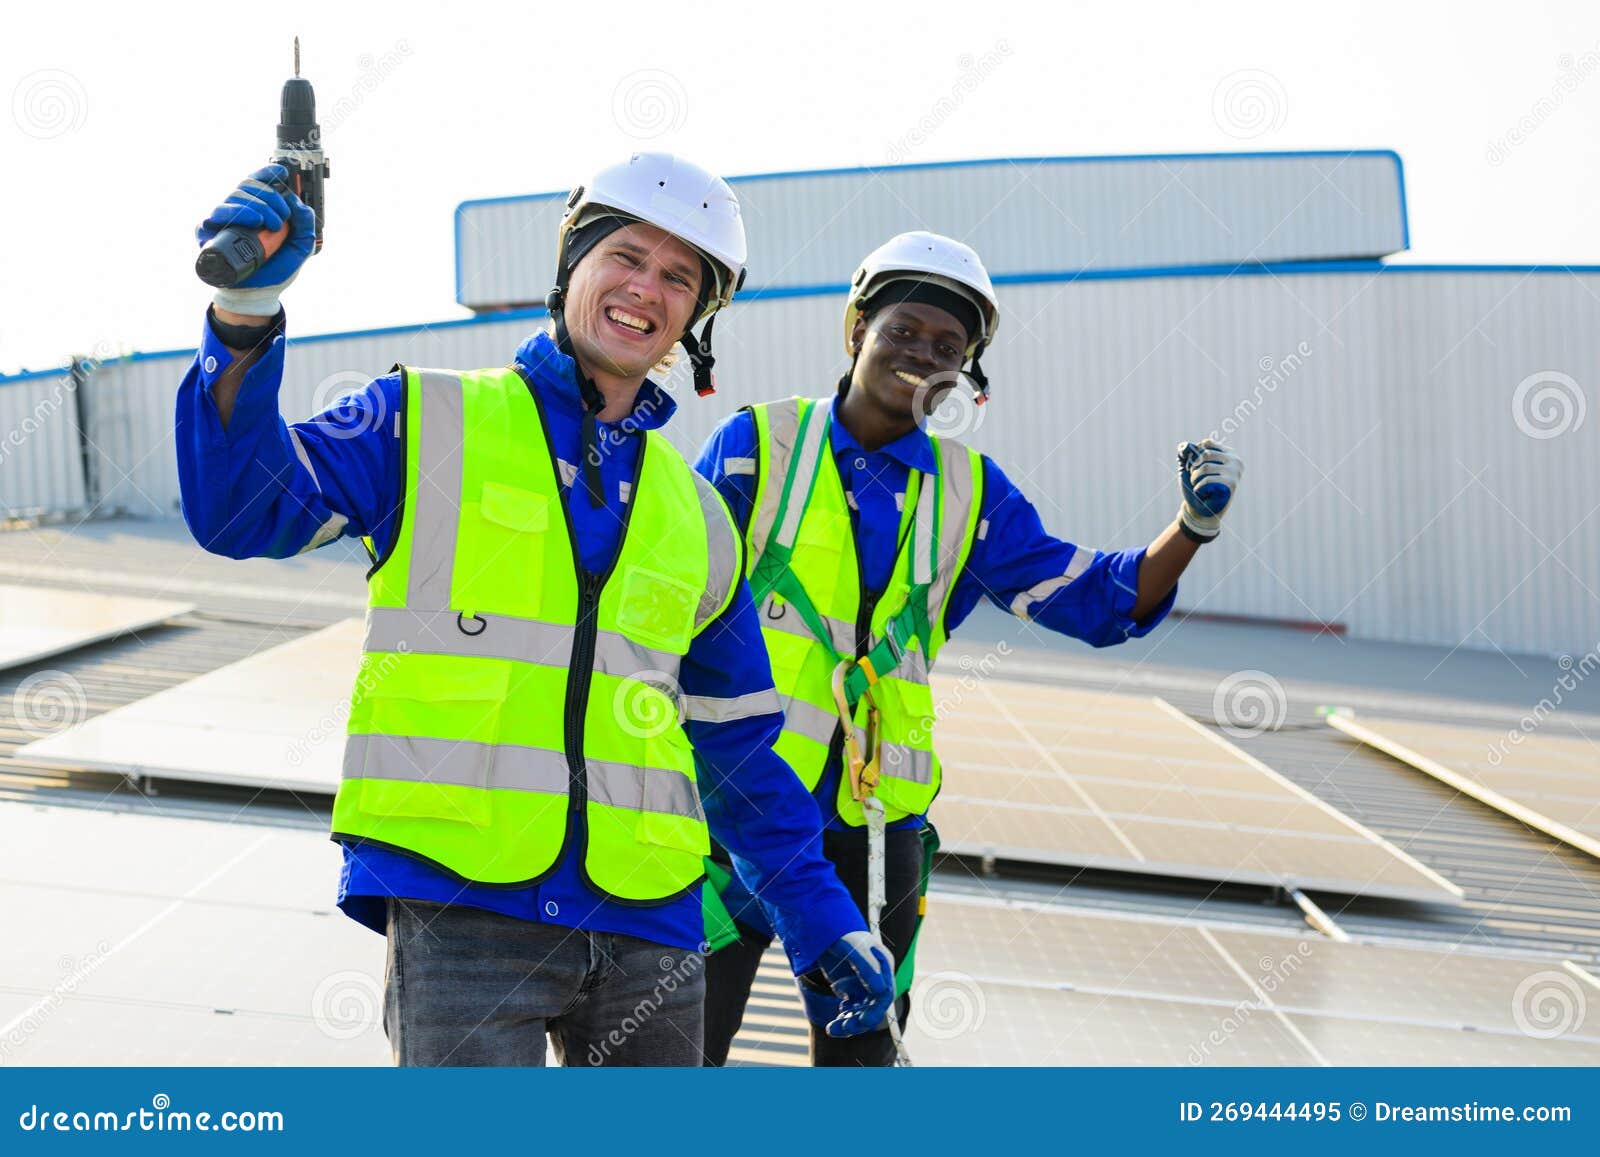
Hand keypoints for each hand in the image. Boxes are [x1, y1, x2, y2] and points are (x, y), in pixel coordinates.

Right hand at [197, 164, 315, 317]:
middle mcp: (240, 210)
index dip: (268, 172)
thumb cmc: (276, 267)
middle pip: (249, 184)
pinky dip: (236, 212)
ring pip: (236, 195)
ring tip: (272, 224)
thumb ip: (306, 224)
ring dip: (259, 205)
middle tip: (282, 217)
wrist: (260, 292)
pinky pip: (216, 213)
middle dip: (271, 196)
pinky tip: (253, 221)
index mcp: (260, 208)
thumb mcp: (301, 246)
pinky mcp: (209, 232)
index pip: (259, 181)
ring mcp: (224, 220)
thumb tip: (299, 202)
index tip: (281, 172)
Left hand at [809, 930, 895, 1036]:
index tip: (862, 1022)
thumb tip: (881, 991)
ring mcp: (863, 985)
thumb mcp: (854, 950)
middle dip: (858, 1021)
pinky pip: (852, 1008)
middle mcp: (876, 979)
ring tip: (832, 1029)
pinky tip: (838, 1015)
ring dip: (849, 1022)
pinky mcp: (852, 989)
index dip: (875, 1011)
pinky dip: (845, 1015)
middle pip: (873, 1007)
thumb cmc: (843, 936)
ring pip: (862, 1011)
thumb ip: (867, 969)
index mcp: (882, 967)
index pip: (884, 995)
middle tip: (840, 1029)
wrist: (825, 932)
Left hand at [1176, 438, 1242, 540]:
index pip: (1207, 444)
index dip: (1195, 454)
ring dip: (1195, 478)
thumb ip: (1187, 455)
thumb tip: (1183, 446)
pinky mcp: (1231, 484)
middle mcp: (1235, 460)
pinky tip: (1200, 492)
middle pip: (1205, 454)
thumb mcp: (1191, 468)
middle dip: (1194, 467)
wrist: (1202, 510)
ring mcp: (1235, 472)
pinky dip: (1198, 487)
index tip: (1193, 466)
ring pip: (1205, 467)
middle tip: (1194, 477)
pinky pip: (1208, 480)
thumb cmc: (1197, 486)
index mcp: (1228, 453)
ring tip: (1197, 485)